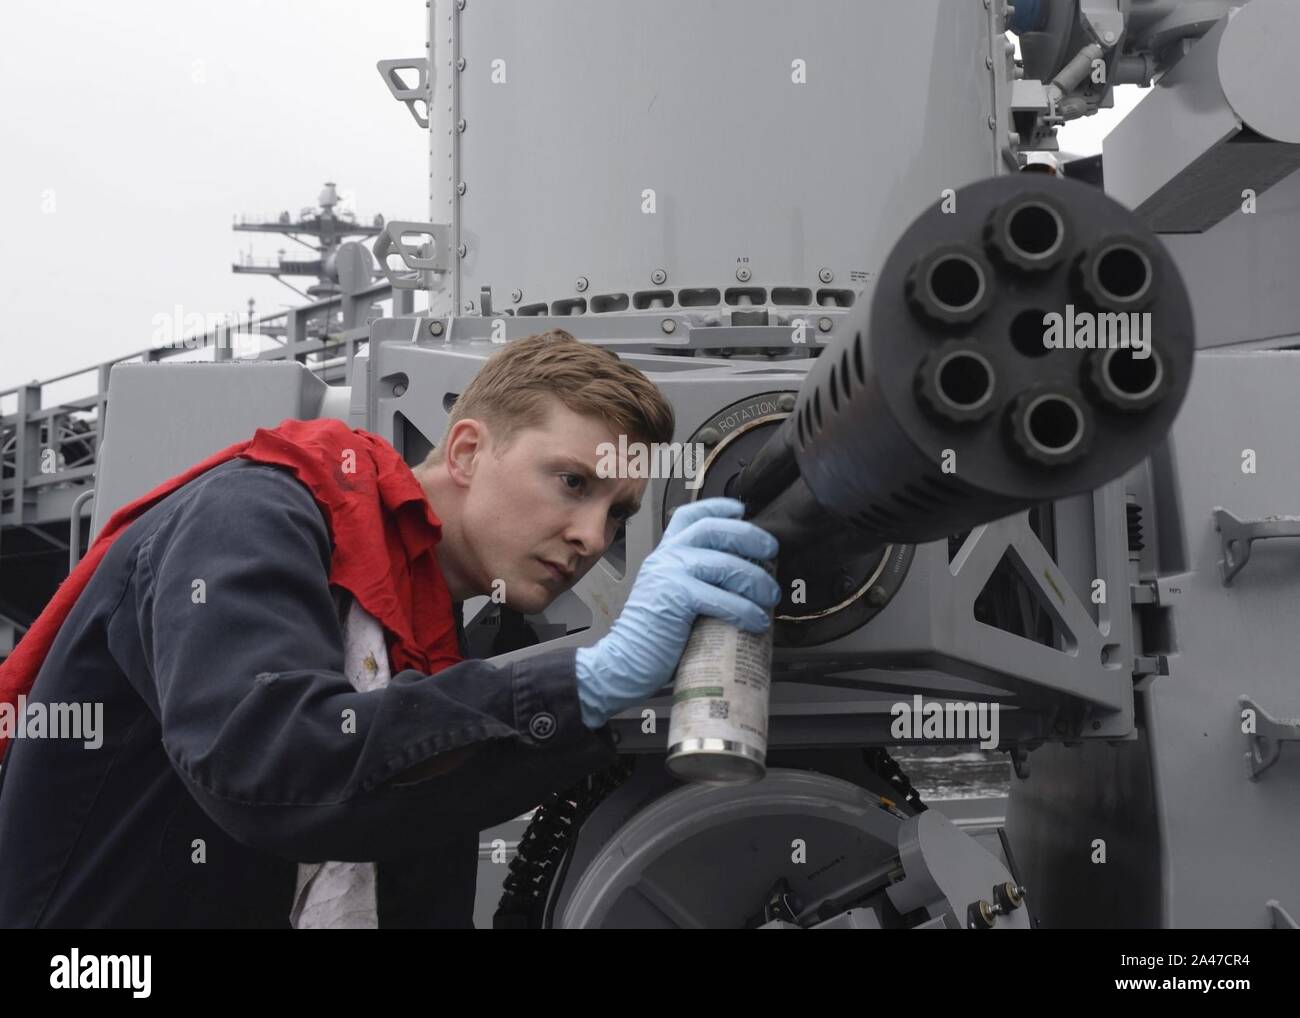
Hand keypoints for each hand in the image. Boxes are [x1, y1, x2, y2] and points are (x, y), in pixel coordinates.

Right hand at [574, 497, 780, 728]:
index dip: (719, 507)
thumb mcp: (673, 595)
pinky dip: (745, 610)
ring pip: (725, 564)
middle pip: (714, 529)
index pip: (691, 515)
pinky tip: (756, 621)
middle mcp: (666, 556)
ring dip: (755, 579)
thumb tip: (742, 579)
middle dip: (750, 537)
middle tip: (772, 552)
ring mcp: (670, 574)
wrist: (625, 662)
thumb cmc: (653, 635)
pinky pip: (721, 598)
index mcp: (666, 553)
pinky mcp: (677, 597)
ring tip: (770, 596)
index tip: (742, 511)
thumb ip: (697, 580)